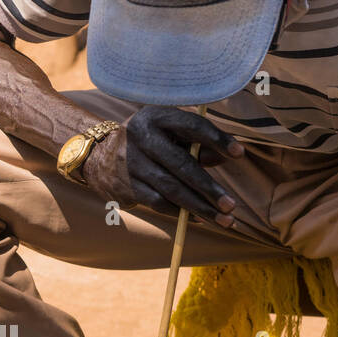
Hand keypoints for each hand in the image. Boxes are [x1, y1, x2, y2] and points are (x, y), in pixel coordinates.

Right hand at [82, 106, 242, 225]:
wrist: (98, 155)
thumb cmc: (150, 143)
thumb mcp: (170, 134)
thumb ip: (196, 144)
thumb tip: (222, 159)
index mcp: (156, 117)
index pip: (191, 126)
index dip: (217, 139)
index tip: (239, 154)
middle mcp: (141, 138)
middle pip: (181, 165)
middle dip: (209, 188)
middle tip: (231, 206)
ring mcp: (131, 163)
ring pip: (171, 190)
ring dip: (199, 207)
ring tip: (223, 219)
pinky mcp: (127, 186)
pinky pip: (158, 203)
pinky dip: (180, 213)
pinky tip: (198, 218)